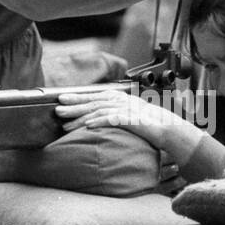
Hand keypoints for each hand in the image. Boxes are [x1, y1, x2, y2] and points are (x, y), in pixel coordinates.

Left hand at [56, 89, 176, 143]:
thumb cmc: (147, 123)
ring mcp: (126, 109)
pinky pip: (111, 119)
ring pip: (98, 111)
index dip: (77, 97)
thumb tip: (91, 120)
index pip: (94, 96)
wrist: (168, 128)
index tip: (61, 99)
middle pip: (93, 102)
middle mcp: (121, 100)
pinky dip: (98, 122)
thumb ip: (112, 114)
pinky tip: (87, 126)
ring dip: (80, 117)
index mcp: (119, 98)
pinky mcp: (131, 119)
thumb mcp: (128, 114)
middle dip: (73, 105)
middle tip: (57, 109)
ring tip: (65, 123)